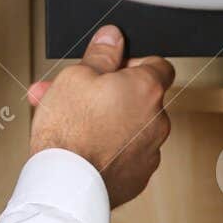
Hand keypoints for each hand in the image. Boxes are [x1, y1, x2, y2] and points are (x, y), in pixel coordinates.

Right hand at [25, 25, 174, 208]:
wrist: (64, 185)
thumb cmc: (69, 132)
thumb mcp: (76, 77)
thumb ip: (101, 55)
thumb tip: (112, 37)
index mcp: (146, 89)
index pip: (158, 65)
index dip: (133, 63)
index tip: (113, 68)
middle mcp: (157, 120)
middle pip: (138, 98)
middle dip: (109, 95)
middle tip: (76, 97)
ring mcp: (150, 152)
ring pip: (130, 128)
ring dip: (107, 122)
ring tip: (70, 126)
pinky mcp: (138, 177)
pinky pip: (126, 155)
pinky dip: (109, 150)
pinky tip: (82, 149)